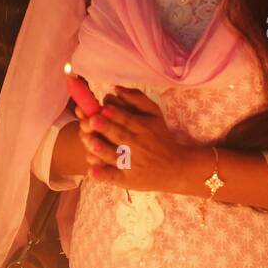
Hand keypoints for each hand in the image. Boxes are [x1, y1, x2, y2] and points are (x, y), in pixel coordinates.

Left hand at [79, 86, 197, 193]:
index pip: (127, 119)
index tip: (104, 107)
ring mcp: (131, 164)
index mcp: (142, 127)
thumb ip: (137, 99)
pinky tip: (91, 171)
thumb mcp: (155, 114)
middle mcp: (136, 145)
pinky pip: (113, 177)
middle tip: (92, 120)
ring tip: (91, 142)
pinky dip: (103, 175)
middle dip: (105, 128)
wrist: (175, 168)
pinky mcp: (126, 180)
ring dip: (102, 150)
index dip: (116, 113)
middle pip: (119, 135)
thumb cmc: (159, 136)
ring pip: (114, 156)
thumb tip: (115, 88)